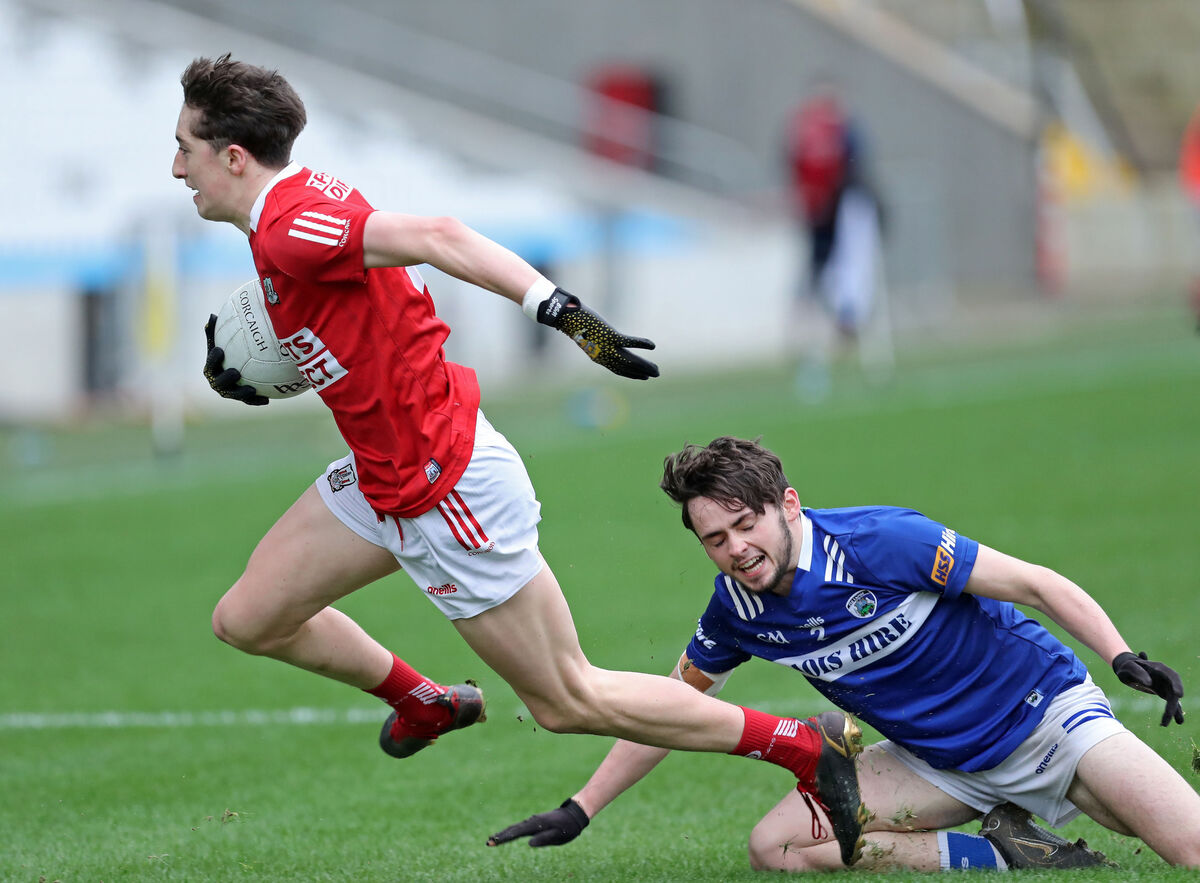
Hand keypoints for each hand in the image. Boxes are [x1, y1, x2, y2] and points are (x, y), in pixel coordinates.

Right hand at [203, 315, 268, 405]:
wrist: (238, 368)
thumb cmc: (228, 351)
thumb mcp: (222, 341)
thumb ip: (216, 332)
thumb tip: (212, 316)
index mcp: (211, 369)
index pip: (210, 364)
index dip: (213, 359)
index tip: (220, 350)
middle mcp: (217, 382)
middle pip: (219, 383)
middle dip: (226, 379)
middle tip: (236, 372)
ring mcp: (229, 392)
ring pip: (234, 394)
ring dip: (241, 394)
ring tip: (251, 389)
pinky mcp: (241, 398)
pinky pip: (249, 401)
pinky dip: (256, 401)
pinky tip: (267, 400)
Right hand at [486, 798, 589, 847]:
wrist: (574, 814)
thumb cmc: (567, 827)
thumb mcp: (558, 835)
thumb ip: (544, 839)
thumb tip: (529, 843)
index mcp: (536, 824)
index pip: (516, 832)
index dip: (504, 838)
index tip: (493, 841)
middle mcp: (532, 821)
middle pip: (513, 829)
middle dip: (500, 836)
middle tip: (488, 842)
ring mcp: (533, 821)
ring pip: (515, 828)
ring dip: (504, 834)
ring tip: (493, 839)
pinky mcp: (535, 823)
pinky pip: (520, 828)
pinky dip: (511, 831)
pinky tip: (506, 835)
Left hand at [536, 288, 658, 379]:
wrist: (566, 318)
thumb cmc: (575, 323)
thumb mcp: (586, 335)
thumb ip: (594, 339)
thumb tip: (598, 336)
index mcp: (598, 357)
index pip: (618, 369)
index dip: (631, 374)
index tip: (643, 377)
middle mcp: (603, 355)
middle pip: (626, 367)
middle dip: (642, 372)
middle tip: (655, 374)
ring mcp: (607, 347)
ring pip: (630, 360)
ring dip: (644, 365)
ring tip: (656, 369)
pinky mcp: (610, 336)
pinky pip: (629, 342)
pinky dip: (641, 344)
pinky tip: (652, 345)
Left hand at [1112, 651, 1184, 725]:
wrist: (1128, 668)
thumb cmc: (1128, 666)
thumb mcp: (1128, 667)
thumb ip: (1137, 672)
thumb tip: (1149, 683)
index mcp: (1159, 668)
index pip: (1172, 675)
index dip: (1177, 685)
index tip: (1178, 695)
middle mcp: (1165, 677)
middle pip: (1174, 690)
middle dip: (1174, 702)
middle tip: (1170, 713)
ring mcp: (1166, 685)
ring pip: (1173, 699)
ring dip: (1171, 712)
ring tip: (1164, 724)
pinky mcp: (1164, 693)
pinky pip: (1170, 704)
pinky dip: (1170, 713)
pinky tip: (1164, 724)